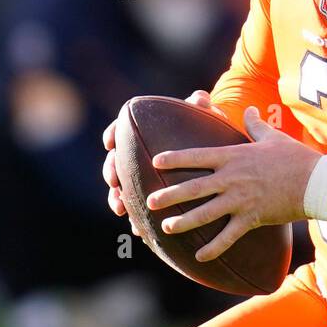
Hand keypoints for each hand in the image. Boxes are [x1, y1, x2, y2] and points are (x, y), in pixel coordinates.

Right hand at [102, 90, 218, 234]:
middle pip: (116, 161)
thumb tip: (200, 97)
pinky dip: (136, 218)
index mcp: (148, 131)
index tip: (109, 143)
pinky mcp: (152, 194)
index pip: (122, 128)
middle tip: (114, 181)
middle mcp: (140, 153)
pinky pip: (139, 207)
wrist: (217, 154)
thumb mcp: (208, 118)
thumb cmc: (209, 130)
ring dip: (117, 198)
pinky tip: (137, 229)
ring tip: (121, 209)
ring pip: (122, 188)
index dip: (113, 134)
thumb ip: (201, 107)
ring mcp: (143, 175)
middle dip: (111, 171)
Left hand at [145, 106, 320, 262]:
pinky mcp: (252, 218)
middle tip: (150, 202)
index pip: (198, 156)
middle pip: (194, 188)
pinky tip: (199, 256)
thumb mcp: (273, 137)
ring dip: (184, 222)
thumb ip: (256, 125)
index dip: (175, 159)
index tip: (156, 161)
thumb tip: (250, 110)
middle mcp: (232, 178)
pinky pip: (228, 236)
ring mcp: (241, 200)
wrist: (316, 182)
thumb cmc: (295, 157)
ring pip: (205, 213)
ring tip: (167, 228)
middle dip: (170, 195)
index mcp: (234, 156)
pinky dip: (213, 248)